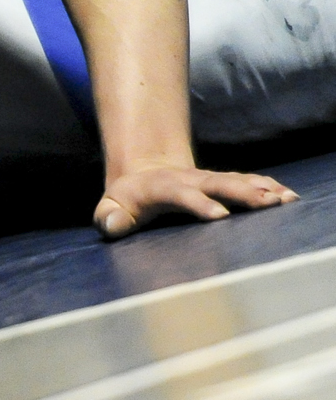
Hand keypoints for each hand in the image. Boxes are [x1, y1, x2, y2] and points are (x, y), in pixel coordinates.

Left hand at [93, 166, 297, 237]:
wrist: (143, 173)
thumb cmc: (126, 200)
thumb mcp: (110, 208)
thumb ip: (109, 217)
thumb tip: (111, 226)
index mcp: (163, 188)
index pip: (183, 195)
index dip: (200, 204)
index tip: (220, 216)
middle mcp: (191, 180)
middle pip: (219, 184)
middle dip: (244, 193)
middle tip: (268, 204)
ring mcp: (209, 179)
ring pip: (238, 182)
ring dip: (263, 189)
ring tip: (286, 200)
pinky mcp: (223, 183)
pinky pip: (249, 183)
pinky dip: (269, 187)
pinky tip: (289, 196)